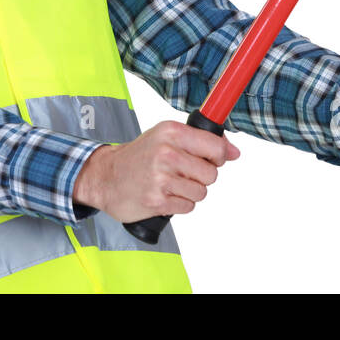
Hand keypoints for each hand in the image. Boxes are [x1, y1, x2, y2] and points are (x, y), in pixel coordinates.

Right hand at [72, 120, 240, 221]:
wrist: (105, 176)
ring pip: (201, 192)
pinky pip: (188, 206)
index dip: (218, 157)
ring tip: (170, 184)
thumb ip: (201, 141)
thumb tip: (234, 152)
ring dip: (189, 192)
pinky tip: (163, 194)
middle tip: (181, 172)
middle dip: (200, 177)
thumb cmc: (139, 156)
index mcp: (172, 132)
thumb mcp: (166, 137)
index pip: (217, 148)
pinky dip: (179, 203)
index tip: (210, 159)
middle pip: (212, 174)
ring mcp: (161, 178)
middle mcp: (167, 153)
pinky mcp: (157, 201)